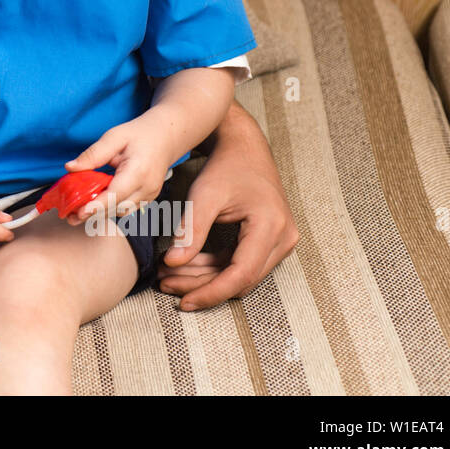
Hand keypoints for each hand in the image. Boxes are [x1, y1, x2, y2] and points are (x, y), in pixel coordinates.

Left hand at [62, 112, 175, 224]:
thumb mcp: (114, 137)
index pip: (116, 194)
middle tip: (69, 215)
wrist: (166, 136)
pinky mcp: (148, 198)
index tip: (80, 212)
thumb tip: (70, 168)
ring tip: (78, 210)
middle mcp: (147, 187)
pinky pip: (126, 208)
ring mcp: (149, 195)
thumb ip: (93, 154)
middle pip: (116, 207)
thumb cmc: (140, 134)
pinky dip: (111, 207)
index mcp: (139, 171)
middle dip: (93, 213)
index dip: (97, 205)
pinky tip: (96, 202)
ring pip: (121, 211)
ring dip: (101, 212)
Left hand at [157, 102, 298, 310]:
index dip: (211, 292)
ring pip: (240, 275)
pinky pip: (241, 264)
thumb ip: (191, 231)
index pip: (241, 274)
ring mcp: (280, 241)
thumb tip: (172, 264)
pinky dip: (213, 268)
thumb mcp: (204, 196)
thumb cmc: (225, 167)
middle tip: (166, 285)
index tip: (183, 301)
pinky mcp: (270, 241)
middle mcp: (283, 238)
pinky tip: (185, 267)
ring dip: (205, 279)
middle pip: (241, 279)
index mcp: (271, 226)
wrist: (243, 148)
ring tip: (169, 278)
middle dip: (202, 286)